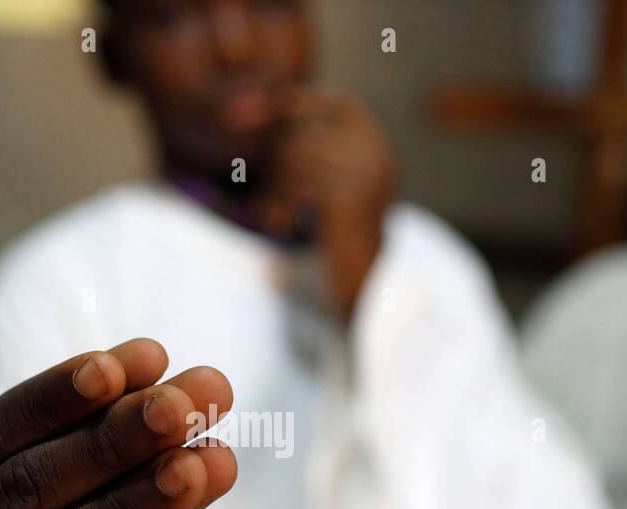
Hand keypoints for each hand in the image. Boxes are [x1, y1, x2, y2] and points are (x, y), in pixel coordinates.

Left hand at [259, 88, 395, 314]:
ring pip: (298, 157)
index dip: (304, 103)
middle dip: (277, 159)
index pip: (341, 103)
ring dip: (274, 186)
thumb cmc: (339, 239)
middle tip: (265, 193)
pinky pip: (297, 184)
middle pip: (309, 131)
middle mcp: (378, 156)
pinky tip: (278, 227)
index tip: (267, 116)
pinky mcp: (349, 200)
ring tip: (270, 213)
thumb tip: (248, 114)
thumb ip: (305, 153)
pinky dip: (279, 205)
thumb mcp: (327, 189)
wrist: (365, 287)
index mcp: (377, 149)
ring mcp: (367, 176)